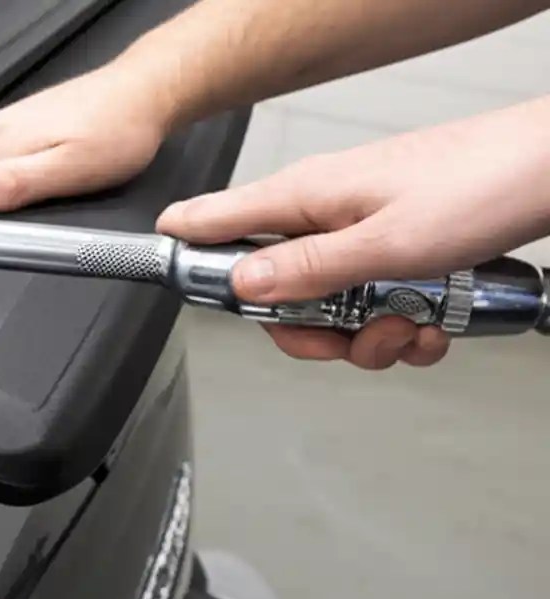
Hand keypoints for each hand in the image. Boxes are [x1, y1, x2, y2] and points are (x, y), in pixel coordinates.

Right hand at [0, 63, 173, 215]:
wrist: (142, 93)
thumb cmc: (119, 130)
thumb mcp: (74, 167)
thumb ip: (21, 182)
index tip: (20, 236)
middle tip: (46, 215)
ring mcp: (2, 126)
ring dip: (11, 199)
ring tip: (52, 196)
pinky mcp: (16, 127)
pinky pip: (1, 169)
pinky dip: (19, 183)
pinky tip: (50, 181)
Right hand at [157, 95, 549, 369]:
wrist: (549, 173)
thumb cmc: (480, 185)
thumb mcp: (386, 243)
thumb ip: (307, 269)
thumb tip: (242, 285)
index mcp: (303, 197)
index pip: (210, 220)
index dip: (183, 254)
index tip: (175, 288)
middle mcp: (322, 213)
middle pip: (271, 293)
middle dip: (310, 333)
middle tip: (343, 336)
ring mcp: (356, 234)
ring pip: (325, 310)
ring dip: (366, 337)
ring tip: (407, 326)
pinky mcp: (391, 251)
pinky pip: (368, 308)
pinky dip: (399, 329)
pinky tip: (428, 323)